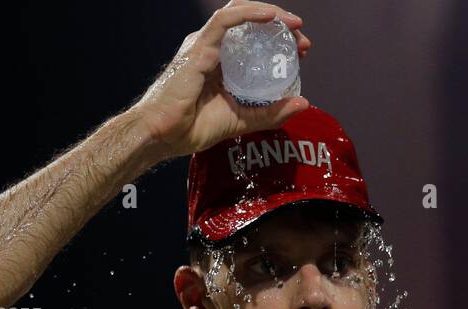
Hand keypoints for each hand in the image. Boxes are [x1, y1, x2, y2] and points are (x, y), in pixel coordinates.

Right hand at [131, 1, 311, 161]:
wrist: (163, 135)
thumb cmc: (192, 127)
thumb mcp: (242, 120)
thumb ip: (271, 113)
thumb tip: (303, 103)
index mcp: (220, 61)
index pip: (251, 38)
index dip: (278, 39)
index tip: (300, 51)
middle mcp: (212, 47)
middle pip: (248, 22)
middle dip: (278, 24)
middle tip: (301, 40)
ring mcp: (204, 44)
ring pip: (238, 13)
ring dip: (270, 15)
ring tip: (293, 26)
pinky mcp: (198, 48)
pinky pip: (225, 21)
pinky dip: (249, 14)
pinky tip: (270, 16)